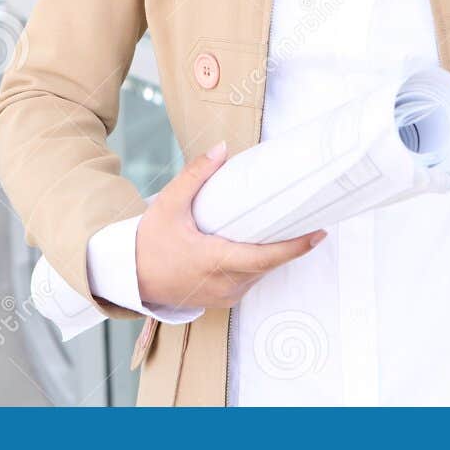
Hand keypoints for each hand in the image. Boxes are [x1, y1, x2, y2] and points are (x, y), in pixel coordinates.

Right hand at [135, 140, 327, 309]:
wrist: (130, 277)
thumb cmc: (149, 242)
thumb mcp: (170, 204)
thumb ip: (196, 175)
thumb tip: (222, 149)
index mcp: (215, 261)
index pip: (265, 257)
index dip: (295, 247)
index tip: (318, 234)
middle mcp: (225, 283)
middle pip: (268, 264)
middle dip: (290, 245)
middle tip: (309, 221)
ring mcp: (225, 295)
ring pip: (260, 274)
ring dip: (273, 255)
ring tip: (289, 229)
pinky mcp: (223, 300)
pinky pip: (249, 281)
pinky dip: (258, 264)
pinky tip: (262, 246)